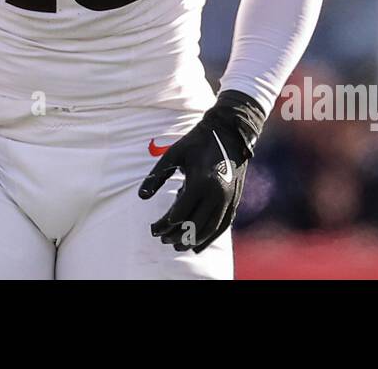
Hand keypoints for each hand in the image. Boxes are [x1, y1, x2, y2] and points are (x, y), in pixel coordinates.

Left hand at [137, 90, 265, 251]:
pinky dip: (210, 237)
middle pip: (194, 225)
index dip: (164, 225)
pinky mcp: (235, 200)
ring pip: (210, 229)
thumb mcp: (173, 154)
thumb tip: (142, 197)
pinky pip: (222, 225)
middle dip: (176, 235)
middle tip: (162, 239)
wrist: (230, 131)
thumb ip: (156, 176)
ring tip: (177, 246)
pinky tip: (198, 245)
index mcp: (201, 182)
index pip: (179, 214)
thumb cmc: (197, 141)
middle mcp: (217, 194)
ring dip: (193, 241)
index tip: (152, 229)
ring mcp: (229, 198)